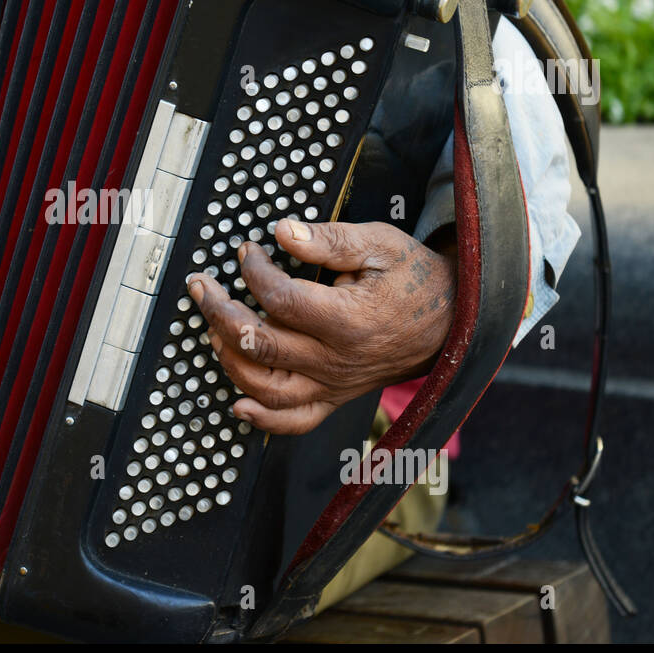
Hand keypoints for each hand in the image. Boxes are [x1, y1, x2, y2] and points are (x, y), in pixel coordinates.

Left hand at [186, 220, 455, 435]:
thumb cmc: (414, 279)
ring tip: (211, 329)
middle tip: (201, 285)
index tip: (248, 251)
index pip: (278, 298)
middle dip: (218, 311)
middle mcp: (335, 359)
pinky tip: (238, 405)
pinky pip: (296, 420)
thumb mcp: (380, 244)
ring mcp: (333, 384)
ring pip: (266, 386)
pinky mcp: (334, 397)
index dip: (253, 271)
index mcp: (347, 319)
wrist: (453, 321)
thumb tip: (283, 232)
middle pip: (258, 343)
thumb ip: (330, 240)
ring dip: (228, 359)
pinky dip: (263, 419)